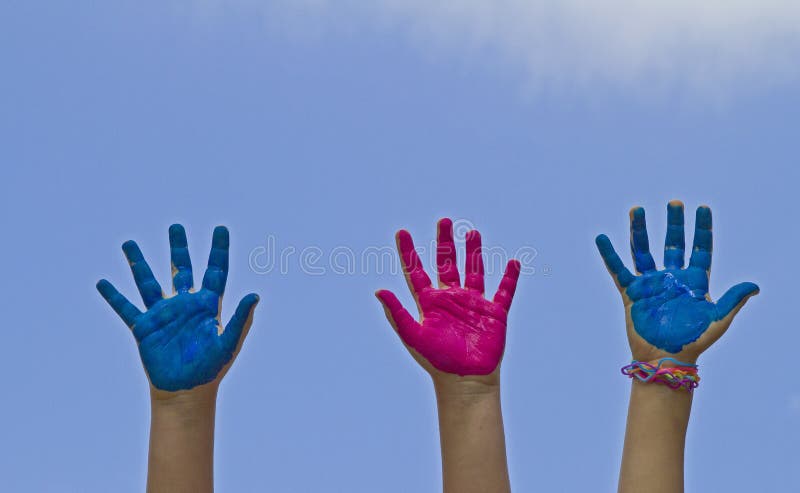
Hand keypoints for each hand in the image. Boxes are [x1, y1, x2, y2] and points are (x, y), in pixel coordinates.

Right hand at [97, 225, 258, 394]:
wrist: (187, 391)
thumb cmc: (211, 369)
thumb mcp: (228, 342)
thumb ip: (240, 319)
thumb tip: (255, 295)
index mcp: (208, 305)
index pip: (215, 270)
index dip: (218, 250)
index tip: (221, 229)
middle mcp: (185, 304)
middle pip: (181, 269)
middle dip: (179, 248)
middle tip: (176, 227)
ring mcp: (163, 314)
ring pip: (149, 282)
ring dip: (139, 263)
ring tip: (129, 244)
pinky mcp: (145, 328)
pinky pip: (126, 308)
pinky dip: (114, 296)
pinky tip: (103, 283)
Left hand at [376, 218, 520, 383]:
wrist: (465, 380)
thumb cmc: (436, 361)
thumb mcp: (414, 335)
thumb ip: (397, 313)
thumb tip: (379, 290)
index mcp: (430, 302)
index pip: (416, 271)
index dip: (408, 252)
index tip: (401, 232)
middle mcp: (451, 298)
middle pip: (447, 263)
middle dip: (444, 242)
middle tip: (444, 221)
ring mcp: (473, 304)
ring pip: (474, 270)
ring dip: (473, 251)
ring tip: (472, 231)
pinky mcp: (494, 313)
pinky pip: (504, 291)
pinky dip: (509, 278)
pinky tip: (512, 262)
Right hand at [595, 201, 758, 362]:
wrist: (666, 359)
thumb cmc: (694, 341)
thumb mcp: (717, 320)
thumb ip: (732, 301)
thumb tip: (754, 286)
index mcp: (694, 282)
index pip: (700, 249)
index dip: (702, 229)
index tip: (702, 209)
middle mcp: (672, 277)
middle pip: (673, 243)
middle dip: (674, 224)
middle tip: (675, 203)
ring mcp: (651, 284)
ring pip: (644, 251)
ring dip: (640, 230)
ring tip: (636, 209)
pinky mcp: (632, 293)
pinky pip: (618, 270)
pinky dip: (610, 255)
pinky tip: (602, 238)